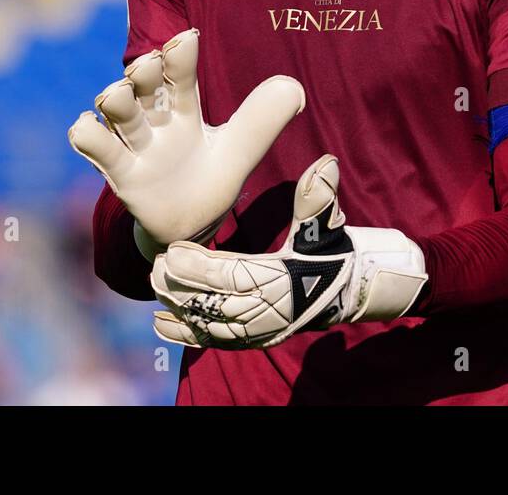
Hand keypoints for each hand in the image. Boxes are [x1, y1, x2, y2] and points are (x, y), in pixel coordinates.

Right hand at [69, 28, 303, 260]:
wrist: (190, 226)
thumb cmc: (211, 177)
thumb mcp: (240, 149)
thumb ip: (263, 120)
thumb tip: (294, 89)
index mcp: (184, 108)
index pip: (180, 74)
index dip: (180, 55)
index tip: (186, 38)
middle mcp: (155, 119)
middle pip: (142, 84)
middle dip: (141, 71)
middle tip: (149, 65)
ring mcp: (134, 144)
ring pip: (116, 110)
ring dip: (115, 99)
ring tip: (117, 94)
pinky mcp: (119, 173)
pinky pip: (96, 148)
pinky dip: (87, 135)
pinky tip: (87, 127)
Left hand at [150, 154, 427, 349]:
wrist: (352, 291)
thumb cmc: (335, 253)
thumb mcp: (327, 225)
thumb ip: (318, 197)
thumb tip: (325, 165)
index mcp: (281, 279)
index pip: (231, 275)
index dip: (199, 266)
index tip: (173, 251)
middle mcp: (269, 311)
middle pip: (214, 302)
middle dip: (182, 287)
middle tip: (156, 268)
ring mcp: (261, 330)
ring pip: (210, 324)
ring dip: (180, 309)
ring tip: (155, 289)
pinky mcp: (256, 340)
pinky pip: (216, 343)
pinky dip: (188, 336)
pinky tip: (162, 324)